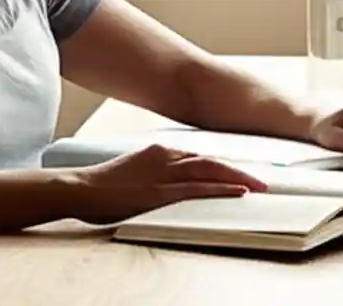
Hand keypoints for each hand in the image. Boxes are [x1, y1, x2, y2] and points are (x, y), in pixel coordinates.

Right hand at [69, 144, 268, 224]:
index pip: (200, 156)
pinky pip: (199, 188)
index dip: (223, 165)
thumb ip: (154, 172)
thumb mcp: (134, 171)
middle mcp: (166, 156)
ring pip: (211, 170)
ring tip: (259, 186)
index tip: (240, 173)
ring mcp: (164, 172)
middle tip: (261, 180)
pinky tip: (238, 191)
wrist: (81, 188)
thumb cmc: (104, 185)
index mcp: (160, 151)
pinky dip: (222, 188)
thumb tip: (169, 182)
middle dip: (239, 170)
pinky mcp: (161, 191)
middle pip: (212, 160)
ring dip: (238, 178)